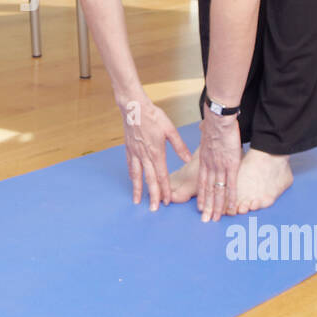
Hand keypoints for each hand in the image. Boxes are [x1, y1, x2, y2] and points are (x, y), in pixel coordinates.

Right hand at [121, 95, 191, 210]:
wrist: (134, 107)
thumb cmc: (153, 116)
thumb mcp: (170, 129)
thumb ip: (179, 146)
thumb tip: (186, 159)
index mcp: (156, 152)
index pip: (161, 176)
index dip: (164, 189)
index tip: (166, 201)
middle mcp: (144, 156)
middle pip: (149, 180)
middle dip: (152, 195)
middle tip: (153, 209)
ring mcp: (135, 153)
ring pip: (136, 176)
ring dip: (138, 190)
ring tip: (137, 201)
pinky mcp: (129, 149)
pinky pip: (130, 166)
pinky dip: (132, 176)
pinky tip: (133, 181)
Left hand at [170, 114, 240, 220]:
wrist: (218, 121)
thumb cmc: (214, 125)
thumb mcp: (206, 135)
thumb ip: (207, 139)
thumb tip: (204, 130)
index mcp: (204, 161)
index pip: (202, 183)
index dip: (202, 196)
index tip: (201, 207)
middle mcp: (210, 167)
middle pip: (208, 191)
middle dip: (207, 207)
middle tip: (206, 220)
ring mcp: (220, 167)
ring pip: (218, 191)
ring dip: (218, 206)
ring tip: (216, 218)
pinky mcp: (231, 166)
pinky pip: (231, 185)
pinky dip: (231, 197)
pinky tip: (231, 207)